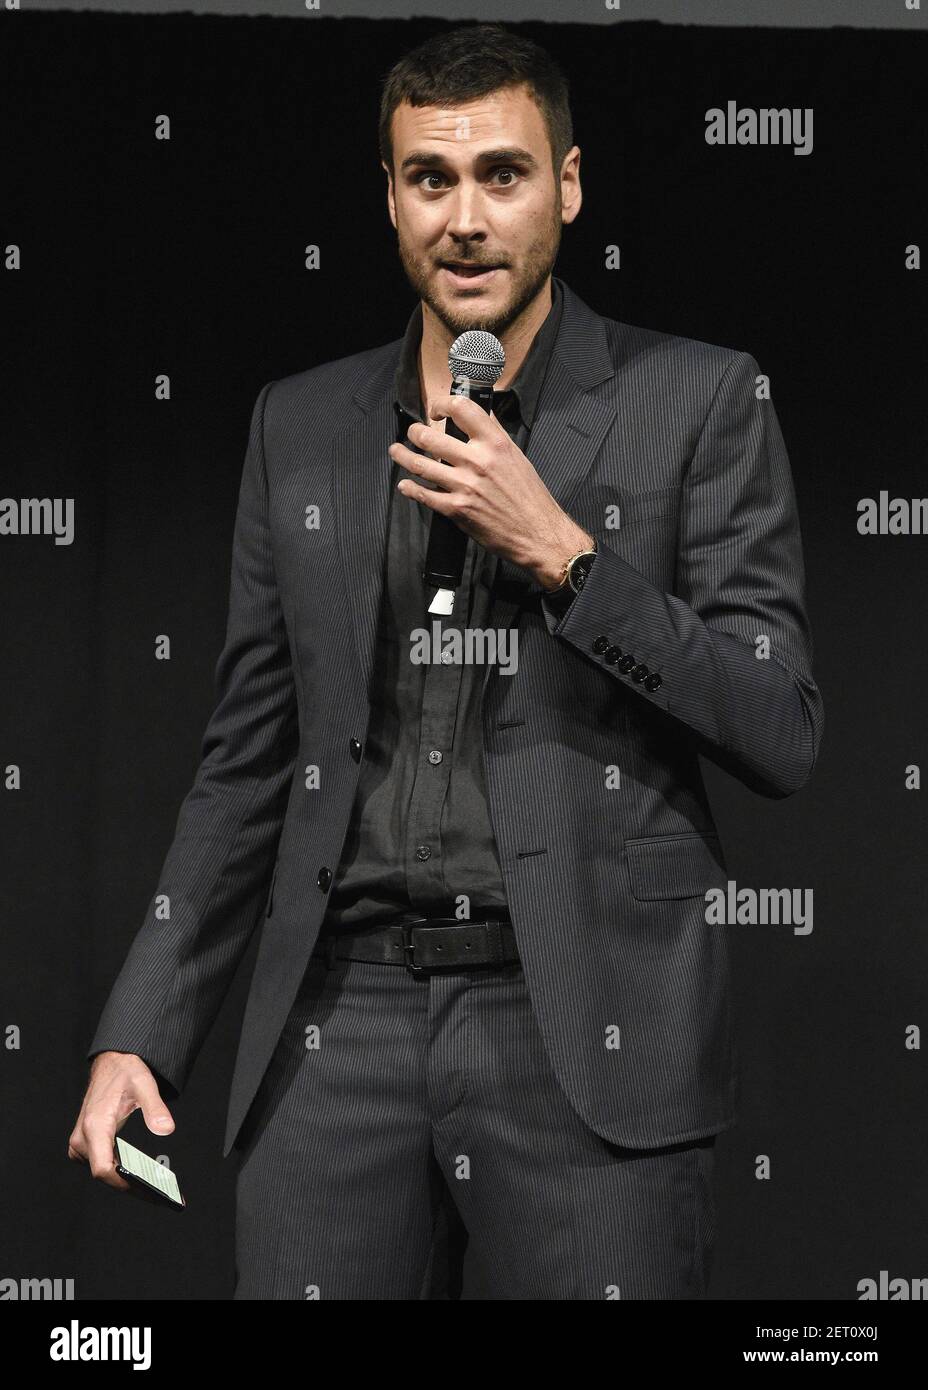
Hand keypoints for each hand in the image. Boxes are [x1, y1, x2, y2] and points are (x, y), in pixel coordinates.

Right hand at [68, 1051, 174, 1192]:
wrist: (111, 1063)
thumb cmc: (125, 1072)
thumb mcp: (144, 1084)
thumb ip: (155, 1108)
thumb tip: (166, 1130)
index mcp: (95, 1125)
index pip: (102, 1167)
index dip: (122, 1183)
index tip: (146, 1191)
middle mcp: (83, 1138)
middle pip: (105, 1175)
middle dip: (132, 1188)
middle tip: (164, 1198)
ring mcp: (82, 1143)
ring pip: (103, 1173)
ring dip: (127, 1183)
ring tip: (158, 1194)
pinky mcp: (86, 1145)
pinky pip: (102, 1165)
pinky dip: (120, 1174)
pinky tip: (142, 1179)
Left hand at [388, 393, 593, 588]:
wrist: (537, 533)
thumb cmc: (531, 497)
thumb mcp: (517, 457)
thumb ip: (494, 436)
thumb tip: (479, 416)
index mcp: (495, 443)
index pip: (460, 408)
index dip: (441, 404)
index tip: (436, 410)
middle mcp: (477, 461)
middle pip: (430, 437)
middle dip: (414, 432)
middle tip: (412, 432)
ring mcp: (464, 486)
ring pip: (420, 464)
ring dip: (403, 456)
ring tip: (396, 451)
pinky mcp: (456, 509)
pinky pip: (424, 495)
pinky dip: (410, 488)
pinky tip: (405, 485)